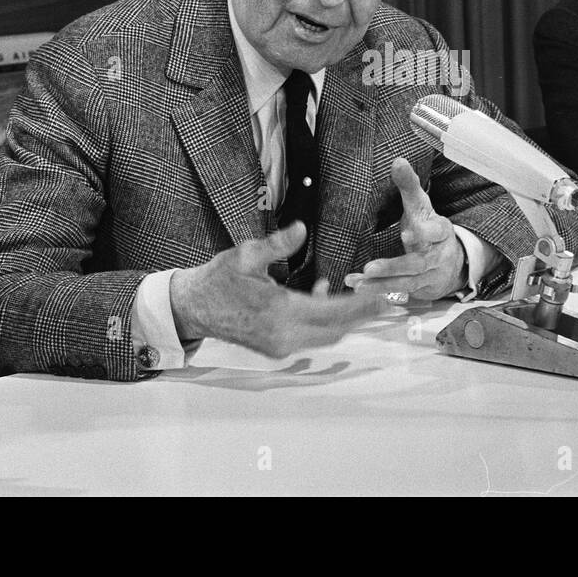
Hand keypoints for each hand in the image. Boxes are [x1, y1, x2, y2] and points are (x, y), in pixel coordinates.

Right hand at [168, 223, 386, 358]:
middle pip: (336, 330)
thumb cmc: (218, 280)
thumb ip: (276, 244)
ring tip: (363, 299)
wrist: (193, 308)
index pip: (332, 312)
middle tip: (384, 299)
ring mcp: (279, 345)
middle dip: (362, 315)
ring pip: (325, 336)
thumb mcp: (244, 255)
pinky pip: (310, 337)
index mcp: (279, 311)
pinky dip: (324, 322)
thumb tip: (301, 228)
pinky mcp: (275, 348)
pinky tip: (322, 295)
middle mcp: (283, 335)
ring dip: (344, 319)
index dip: (361, 306)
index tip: (383, 297)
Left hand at [345, 157, 466, 300]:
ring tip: (359, 282)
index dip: (426, 231)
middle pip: (417, 263)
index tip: (411, 229)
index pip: (437, 230)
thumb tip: (398, 160)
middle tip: (371, 267)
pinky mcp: (420, 290)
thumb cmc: (429, 226)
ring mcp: (429, 275)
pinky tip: (357, 285)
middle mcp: (436, 255)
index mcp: (440, 231)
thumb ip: (408, 184)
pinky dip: (377, 290)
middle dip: (394, 266)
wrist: (453, 261)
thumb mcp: (421, 205)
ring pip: (406, 282)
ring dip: (381, 284)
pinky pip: (398, 292)